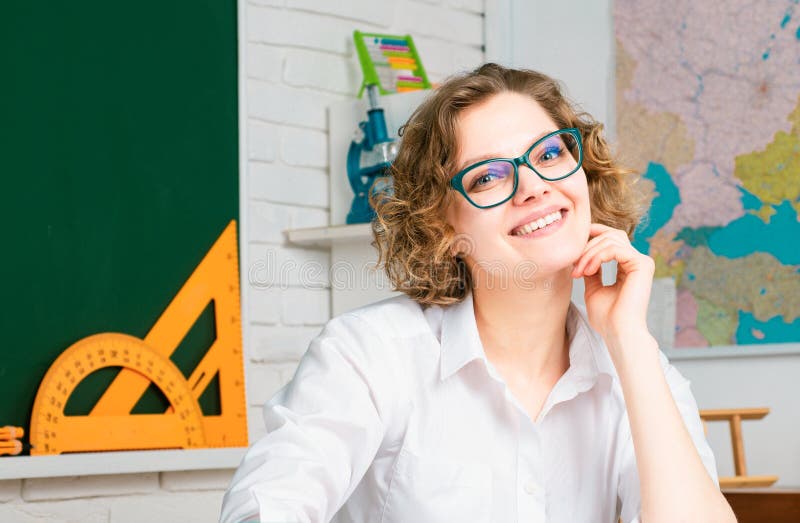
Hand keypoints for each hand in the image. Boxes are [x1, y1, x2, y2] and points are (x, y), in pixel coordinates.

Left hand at [570, 223, 654, 343]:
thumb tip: (582, 256)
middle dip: (587, 246)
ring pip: (610, 240)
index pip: (612, 239)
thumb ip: (592, 271)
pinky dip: (596, 256)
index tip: (573, 244)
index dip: (593, 235)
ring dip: (588, 253)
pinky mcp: (642, 264)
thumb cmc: (606, 318)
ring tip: (579, 272)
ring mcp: (641, 262)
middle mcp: (637, 262)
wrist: (618, 332)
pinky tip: (588, 271)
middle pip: (611, 235)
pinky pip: (614, 248)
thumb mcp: (593, 289)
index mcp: (628, 267)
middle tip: (574, 266)